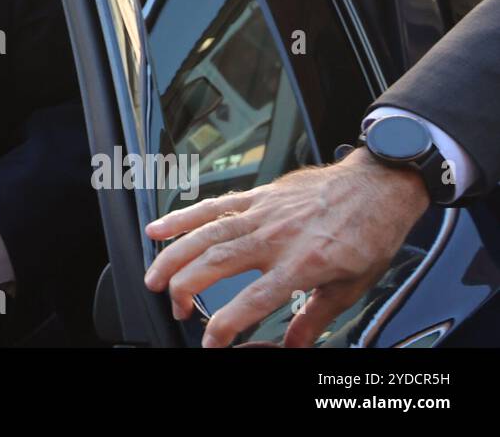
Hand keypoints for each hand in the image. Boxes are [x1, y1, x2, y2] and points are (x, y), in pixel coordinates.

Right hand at [143, 147, 430, 346]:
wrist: (377, 187)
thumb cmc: (369, 233)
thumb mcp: (352, 285)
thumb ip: (316, 317)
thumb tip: (296, 345)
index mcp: (302, 264)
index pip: (253, 300)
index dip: (225, 324)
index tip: (210, 341)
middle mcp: (276, 237)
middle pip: (216, 263)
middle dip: (186, 289)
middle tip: (176, 308)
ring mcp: (263, 213)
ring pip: (206, 234)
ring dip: (173, 256)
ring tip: (153, 277)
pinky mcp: (258, 196)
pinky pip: (214, 205)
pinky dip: (183, 217)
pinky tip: (159, 228)